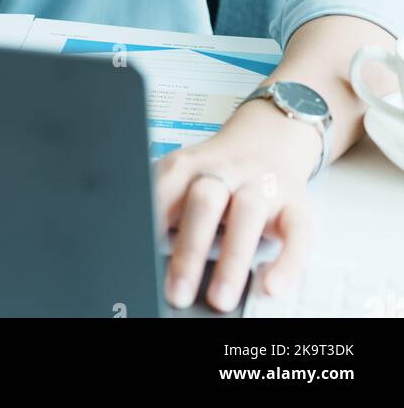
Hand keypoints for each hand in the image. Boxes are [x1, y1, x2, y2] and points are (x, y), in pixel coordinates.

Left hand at [153, 99, 317, 311]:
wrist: (268, 137)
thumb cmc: (218, 171)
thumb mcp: (185, 177)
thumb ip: (165, 205)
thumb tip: (138, 248)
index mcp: (191, 165)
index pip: (166, 190)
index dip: (152, 221)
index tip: (139, 255)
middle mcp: (226, 171)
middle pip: (205, 201)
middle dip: (190, 249)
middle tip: (178, 293)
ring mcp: (262, 186)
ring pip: (247, 214)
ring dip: (232, 260)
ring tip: (220, 299)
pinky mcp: (294, 205)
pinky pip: (298, 231)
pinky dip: (287, 261)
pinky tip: (272, 286)